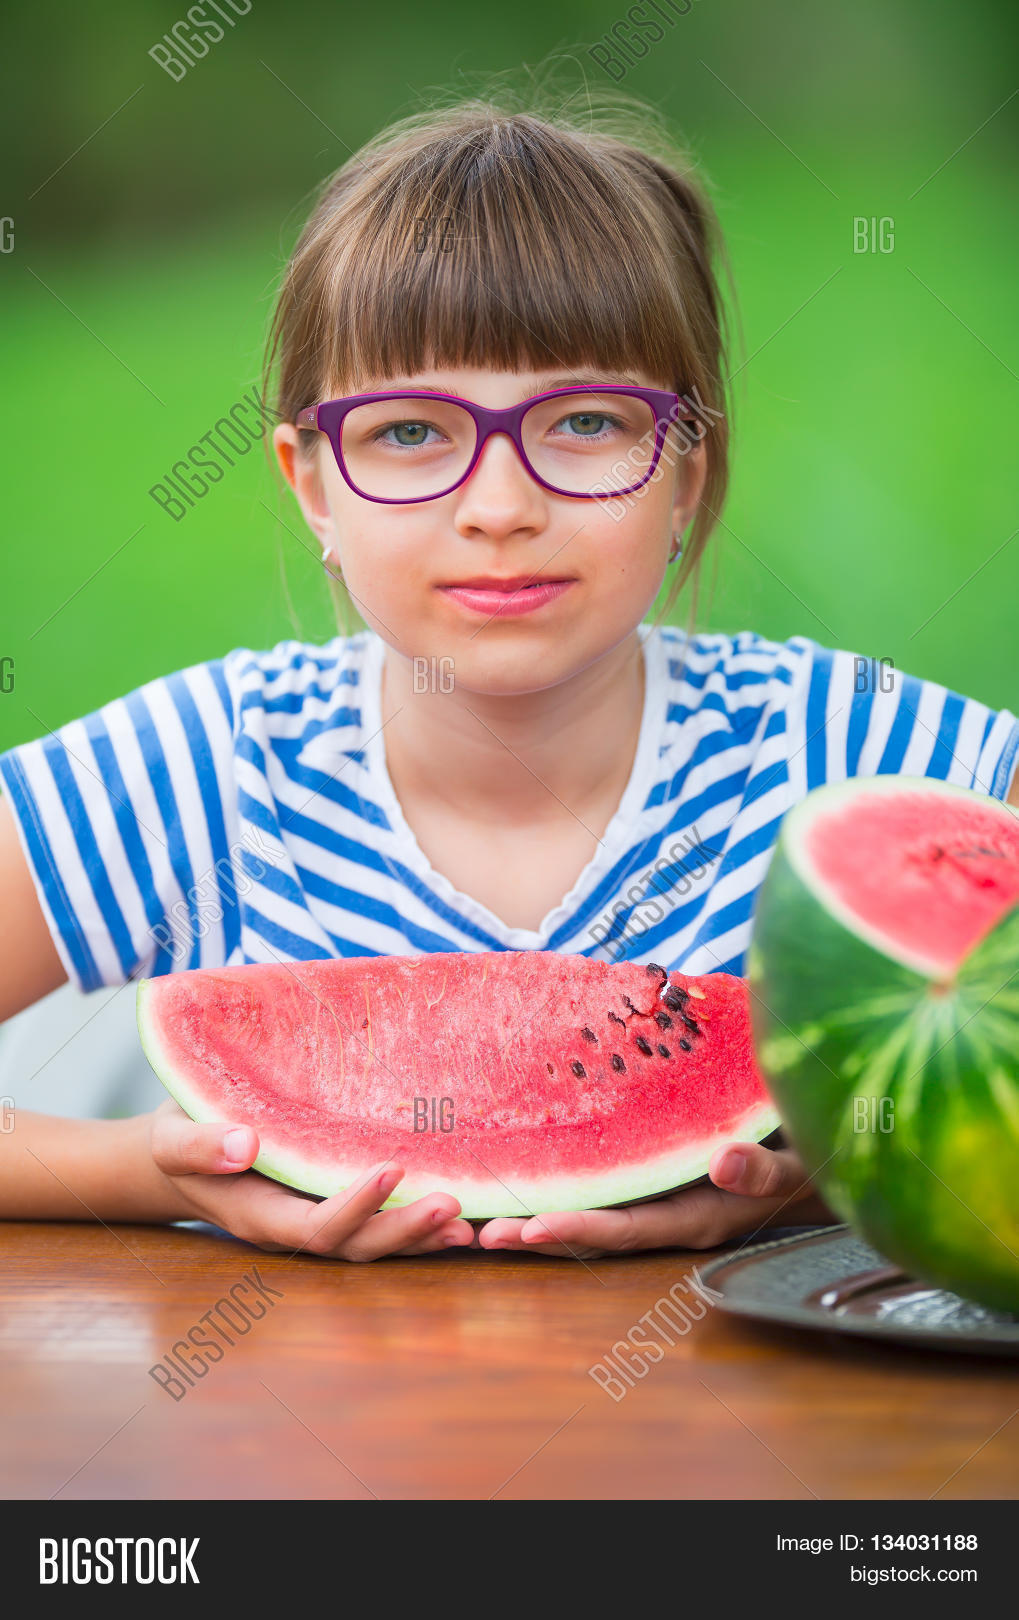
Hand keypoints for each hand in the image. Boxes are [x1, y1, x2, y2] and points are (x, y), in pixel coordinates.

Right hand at [146, 1100, 474, 1260]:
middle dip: (404, 1231)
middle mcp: (295, 1229)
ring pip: (374, 1244)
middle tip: (453, 1205)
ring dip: (420, 1237)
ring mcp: (316, 1221)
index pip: (315, 1226)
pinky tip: (460, 1216)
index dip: (355, 1207)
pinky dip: (418, 1227)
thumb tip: (244, 1145)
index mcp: (259, 1218)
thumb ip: (200, 1145)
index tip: (391, 1169)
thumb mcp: (174, 1138)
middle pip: (356, 1247)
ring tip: (468, 1224)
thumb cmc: (179, 1136)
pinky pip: (379, 1226)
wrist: (181, 1150)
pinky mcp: (334, 1205)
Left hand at [475, 1137, 836, 1258]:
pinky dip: (564, 1181)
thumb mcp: (796, 1163)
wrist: (819, 1149)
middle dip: (535, 1230)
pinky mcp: (655, 1174)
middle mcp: (669, 1213)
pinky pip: (605, 1182)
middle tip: (476, 1233)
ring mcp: (660, 1196)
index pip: (626, 1229)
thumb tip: (726, 1164)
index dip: (576, 1229)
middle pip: (594, 1228)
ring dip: (538, 1210)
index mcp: (696, 1216)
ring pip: (593, 1209)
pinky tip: (523, 1168)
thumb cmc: (808, 1155)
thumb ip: (764, 1170)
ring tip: (480, 1213)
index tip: (526, 1230)